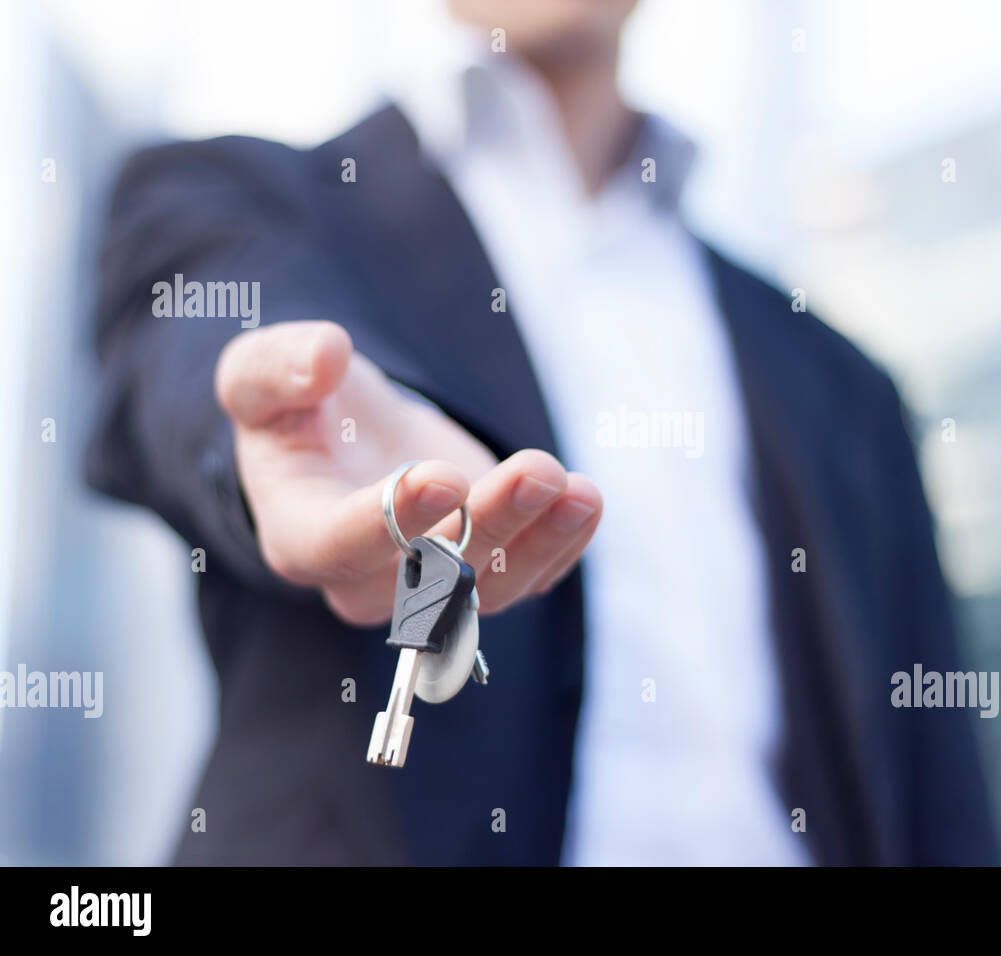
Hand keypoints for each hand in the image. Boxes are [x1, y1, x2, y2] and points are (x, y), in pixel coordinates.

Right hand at [214, 320, 601, 624]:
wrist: (352, 439)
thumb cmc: (301, 409)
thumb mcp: (261, 375)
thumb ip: (277, 367)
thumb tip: (325, 356)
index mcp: (300, 534)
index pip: (338, 546)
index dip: (390, 521)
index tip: (442, 478)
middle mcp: (368, 580)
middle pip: (431, 578)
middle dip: (489, 525)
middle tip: (536, 471)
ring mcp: (434, 585)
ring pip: (492, 587)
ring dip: (541, 541)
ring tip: (579, 492)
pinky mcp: (487, 570)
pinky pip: (531, 578)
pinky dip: (564, 545)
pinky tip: (585, 502)